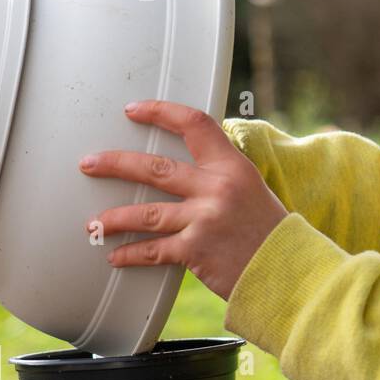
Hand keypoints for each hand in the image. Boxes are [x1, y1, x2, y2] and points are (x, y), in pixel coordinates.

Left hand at [78, 99, 288, 300]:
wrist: (288, 269)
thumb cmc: (270, 230)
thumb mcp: (251, 190)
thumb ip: (219, 176)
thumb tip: (184, 167)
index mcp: (232, 166)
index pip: (194, 125)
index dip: (160, 112)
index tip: (133, 110)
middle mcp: (217, 188)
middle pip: (155, 168)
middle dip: (116, 164)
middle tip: (90, 163)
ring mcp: (204, 219)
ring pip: (144, 213)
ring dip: (113, 218)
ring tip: (95, 223)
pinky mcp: (196, 251)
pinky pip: (153, 250)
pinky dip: (130, 254)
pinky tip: (115, 256)